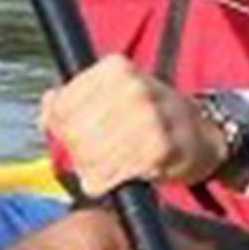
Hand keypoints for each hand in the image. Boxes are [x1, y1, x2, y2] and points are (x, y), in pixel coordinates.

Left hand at [38, 57, 226, 191]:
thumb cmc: (149, 114)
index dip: (57, 127)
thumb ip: (72, 98)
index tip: (68, 135)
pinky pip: (113, 173)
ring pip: (90, 155)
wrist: (202, 133)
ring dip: (90, 169)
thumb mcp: (113, 93)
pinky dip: (106, 182)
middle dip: (75, 151)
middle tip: (86, 158)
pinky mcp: (159, 148)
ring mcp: (148, 117)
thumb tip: (46, 110)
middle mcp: (133, 87)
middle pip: (74, 132)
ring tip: (100, 169)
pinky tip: (113, 178)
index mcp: (115, 68)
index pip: (61, 105)